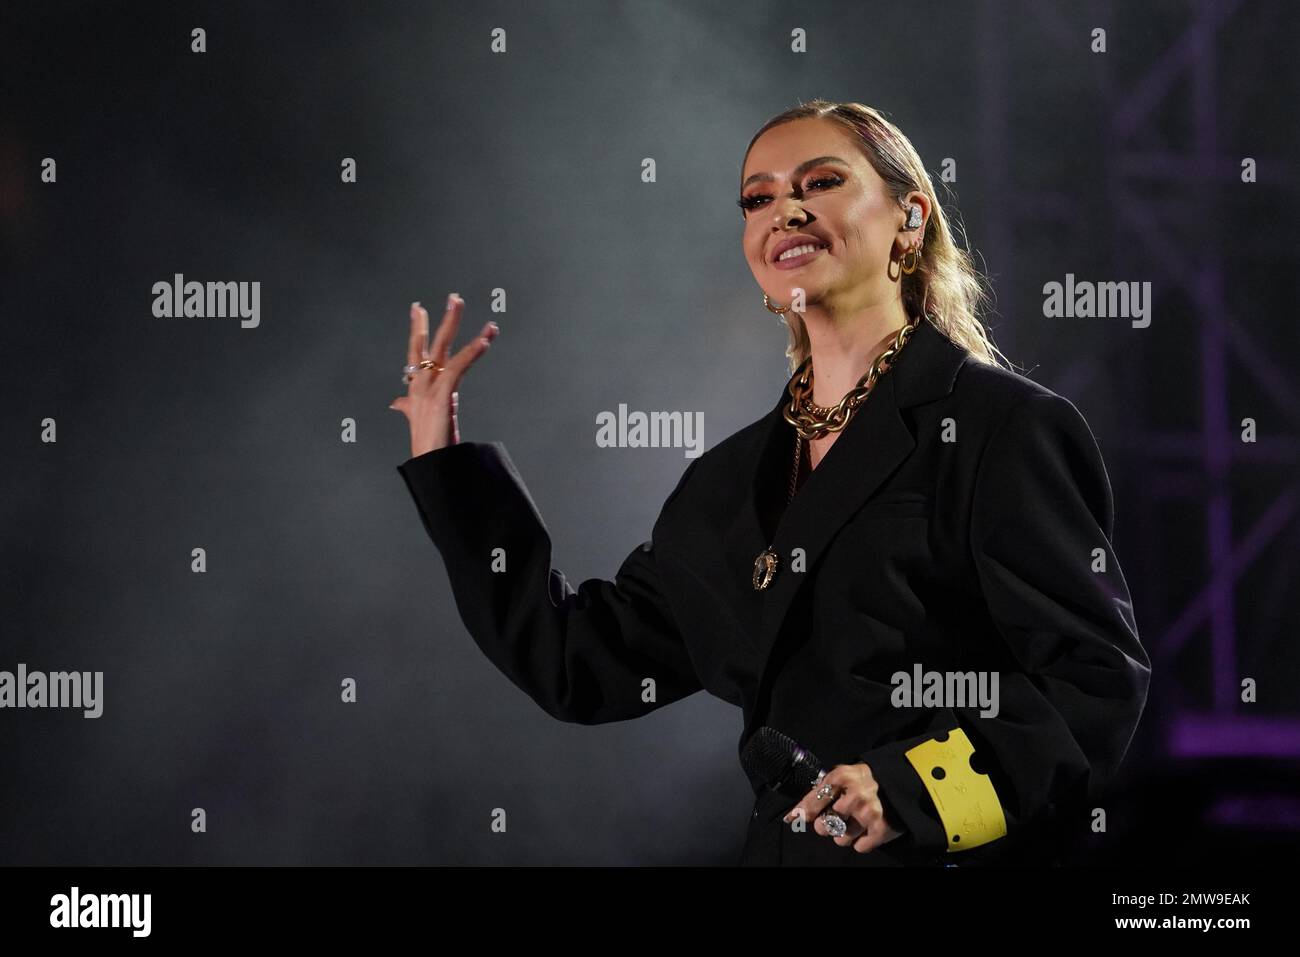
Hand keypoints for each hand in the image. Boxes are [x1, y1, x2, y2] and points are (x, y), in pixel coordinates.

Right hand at [389, 294, 498, 457]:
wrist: (429, 463)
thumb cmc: (425, 444)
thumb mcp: (414, 419)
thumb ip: (404, 408)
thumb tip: (395, 403)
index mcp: (415, 387)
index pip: (415, 351)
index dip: (417, 329)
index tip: (418, 308)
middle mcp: (420, 384)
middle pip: (429, 343)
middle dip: (442, 319)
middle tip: (453, 297)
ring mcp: (429, 388)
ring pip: (443, 348)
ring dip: (454, 323)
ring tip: (462, 303)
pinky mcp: (442, 395)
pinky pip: (459, 366)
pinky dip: (473, 351)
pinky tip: (485, 338)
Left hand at [781, 762, 903, 853]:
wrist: (902, 783)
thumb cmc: (866, 780)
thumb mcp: (844, 776)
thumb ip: (822, 791)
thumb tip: (795, 815)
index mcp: (842, 777)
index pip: (814, 800)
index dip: (801, 812)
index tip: (791, 819)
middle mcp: (854, 795)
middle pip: (825, 826)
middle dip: (827, 825)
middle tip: (837, 818)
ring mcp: (869, 813)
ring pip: (841, 839)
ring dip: (845, 835)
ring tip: (855, 822)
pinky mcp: (882, 828)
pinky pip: (859, 847)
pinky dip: (862, 841)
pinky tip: (867, 829)